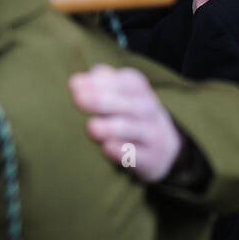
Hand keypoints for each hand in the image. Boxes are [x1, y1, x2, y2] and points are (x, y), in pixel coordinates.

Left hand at [70, 64, 182, 181]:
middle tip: (78, 99)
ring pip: (134, 129)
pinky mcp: (151, 158)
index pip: (126, 82)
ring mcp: (152, 135)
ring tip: (91, 127)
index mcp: (140, 91)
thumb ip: (102, 84)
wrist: (165, 148)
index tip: (74, 85)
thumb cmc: (131, 116)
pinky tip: (107, 148)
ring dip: (112, 127)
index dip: (101, 82)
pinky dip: (123, 151)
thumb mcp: (122, 95)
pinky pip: (137, 154)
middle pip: (129, 103)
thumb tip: (77, 81)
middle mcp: (148, 110)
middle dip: (102, 100)